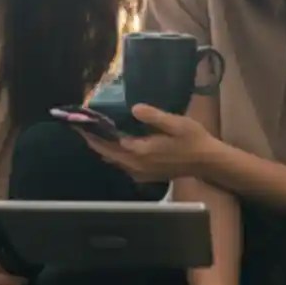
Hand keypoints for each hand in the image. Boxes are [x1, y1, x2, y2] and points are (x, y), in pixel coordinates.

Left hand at [78, 104, 219, 182]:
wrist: (207, 162)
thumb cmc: (193, 139)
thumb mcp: (176, 122)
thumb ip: (153, 116)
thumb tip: (133, 108)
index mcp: (140, 152)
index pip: (108, 143)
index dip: (91, 133)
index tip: (78, 123)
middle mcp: (135, 166)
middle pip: (106, 153)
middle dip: (92, 140)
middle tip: (81, 126)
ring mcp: (140, 173)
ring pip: (113, 161)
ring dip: (102, 147)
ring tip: (94, 132)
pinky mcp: (145, 176)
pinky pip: (122, 165)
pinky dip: (114, 154)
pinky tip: (114, 143)